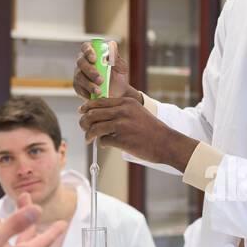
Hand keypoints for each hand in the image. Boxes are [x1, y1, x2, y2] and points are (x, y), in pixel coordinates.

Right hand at [74, 40, 134, 100]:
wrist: (119, 93)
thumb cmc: (119, 76)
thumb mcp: (121, 66)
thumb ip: (116, 56)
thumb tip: (112, 45)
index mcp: (93, 53)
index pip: (86, 47)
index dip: (88, 51)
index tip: (94, 59)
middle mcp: (83, 62)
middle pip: (80, 62)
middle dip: (90, 70)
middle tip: (100, 79)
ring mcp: (79, 74)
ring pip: (79, 76)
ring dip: (89, 84)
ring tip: (99, 91)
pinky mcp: (79, 87)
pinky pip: (79, 88)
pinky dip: (87, 92)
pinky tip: (96, 96)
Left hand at [79, 95, 197, 170]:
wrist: (165, 142)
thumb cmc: (151, 129)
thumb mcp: (137, 112)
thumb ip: (121, 110)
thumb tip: (100, 114)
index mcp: (126, 103)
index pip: (99, 101)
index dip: (87, 107)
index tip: (81, 112)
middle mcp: (122, 111)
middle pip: (93, 114)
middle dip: (84, 122)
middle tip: (83, 128)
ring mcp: (121, 125)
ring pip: (94, 128)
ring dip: (88, 134)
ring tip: (88, 139)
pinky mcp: (121, 139)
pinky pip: (103, 140)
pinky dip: (101, 143)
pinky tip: (105, 145)